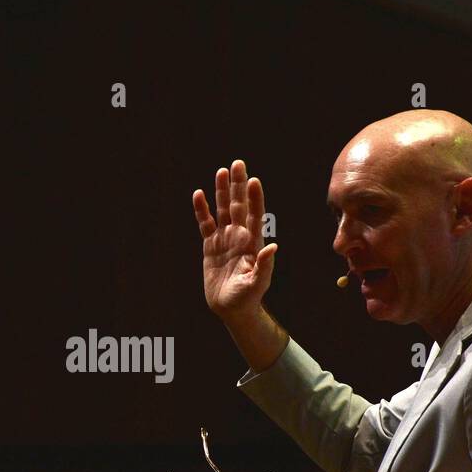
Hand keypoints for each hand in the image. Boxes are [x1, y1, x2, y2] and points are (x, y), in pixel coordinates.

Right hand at [193, 160, 276, 319]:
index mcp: (253, 243)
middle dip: (238, 185)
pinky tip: (199, 194)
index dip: (254, 198)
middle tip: (237, 164)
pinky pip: (205, 224)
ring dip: (221, 191)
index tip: (253, 180)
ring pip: (222, 210)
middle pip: (238, 205)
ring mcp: (225, 239)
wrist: (231, 308)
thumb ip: (264, 265)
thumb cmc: (248, 297)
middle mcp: (240, 236)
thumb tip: (273, 247)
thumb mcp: (258, 282)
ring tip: (221, 171)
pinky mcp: (210, 245)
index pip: (255, 215)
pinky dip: (202, 210)